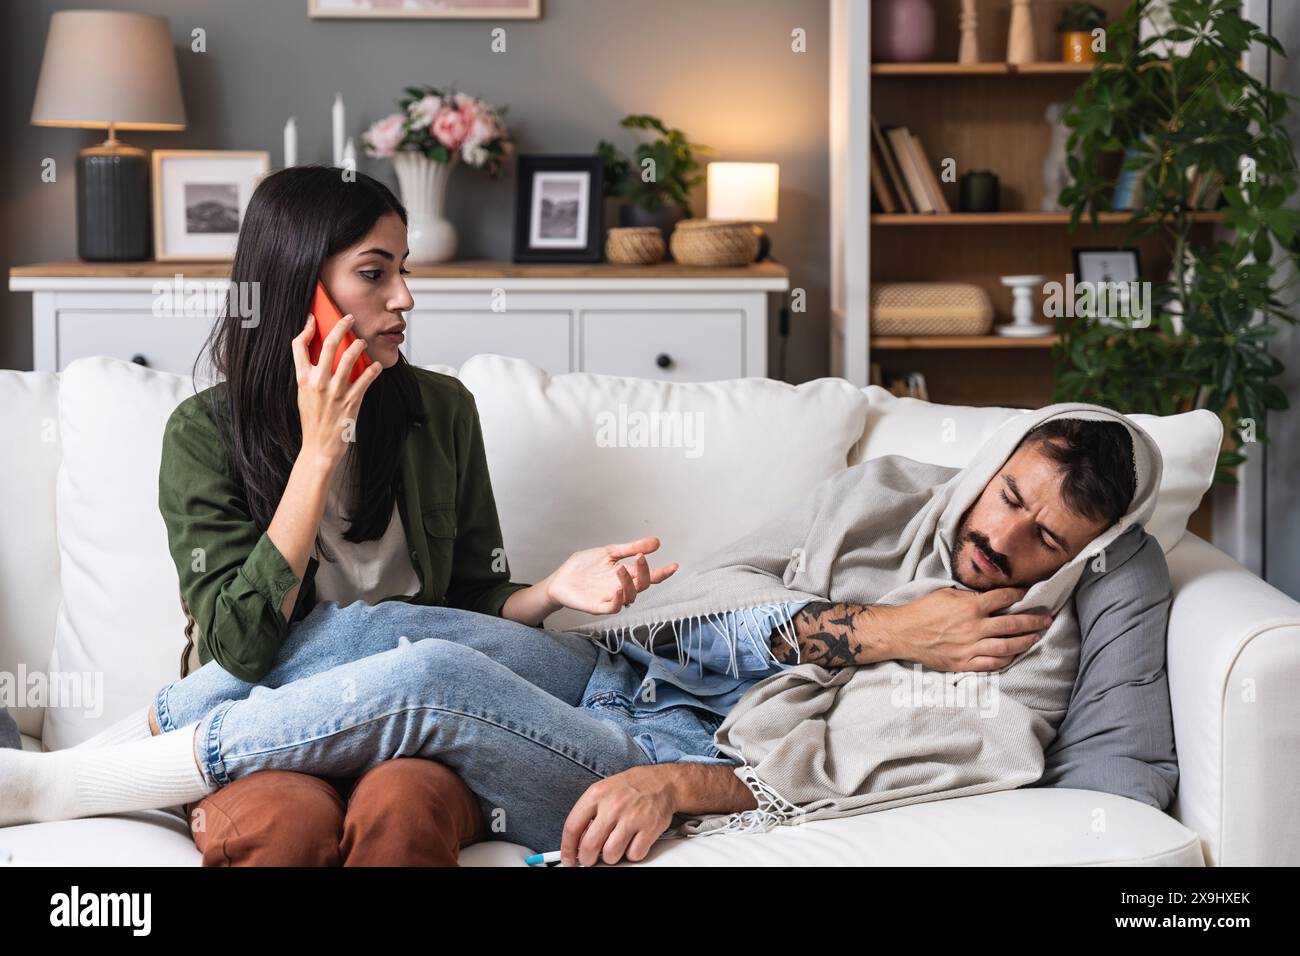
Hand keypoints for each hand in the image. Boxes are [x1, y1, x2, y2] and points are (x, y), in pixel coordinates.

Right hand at [291, 311, 382, 469]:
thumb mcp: (303, 394)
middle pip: (329, 344)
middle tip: (349, 318)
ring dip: (359, 345)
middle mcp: (318, 382)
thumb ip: (309, 374)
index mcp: (303, 379)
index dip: (305, 329)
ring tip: (363, 342)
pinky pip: (366, 379)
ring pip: (350, 357)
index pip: (298, 346)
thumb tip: (320, 354)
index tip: (313, 319)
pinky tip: (376, 365)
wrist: (319, 447)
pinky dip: (373, 369)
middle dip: (341, 326)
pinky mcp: (352, 401)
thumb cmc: (312, 420)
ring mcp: (336, 391)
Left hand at [544, 536, 677, 615]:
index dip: (662, 573)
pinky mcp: (597, 607)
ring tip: (621, 570)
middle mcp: (621, 587)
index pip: (648, 576)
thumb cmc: (584, 567)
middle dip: (645, 573)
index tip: (674, 566)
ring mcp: (610, 598)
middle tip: (640, 558)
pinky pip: (612, 608)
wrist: (560, 579)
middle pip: (642, 585)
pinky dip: (617, 601)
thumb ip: (631, 547)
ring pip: (629, 597)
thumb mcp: (609, 552)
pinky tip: (616, 590)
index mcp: (626, 574)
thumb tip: (656, 541)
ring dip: (628, 583)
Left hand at [560, 766, 675, 865]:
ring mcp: (632, 817)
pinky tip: (632, 842)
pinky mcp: (650, 827)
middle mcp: (613, 805)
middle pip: (590, 846)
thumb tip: (577, 842)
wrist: (662, 781)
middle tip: (590, 859)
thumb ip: (589, 814)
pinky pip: (634, 855)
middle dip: (587, 859)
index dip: (567, 848)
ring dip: (611, 857)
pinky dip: (632, 854)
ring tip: (614, 847)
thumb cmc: (629, 788)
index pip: (572, 827)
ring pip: (611, 854)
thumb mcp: (603, 791)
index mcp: (596, 794)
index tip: (567, 859)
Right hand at [875, 587, 1052, 671]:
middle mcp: (973, 627)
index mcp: (970, 606)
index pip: (1004, 598)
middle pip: (1013, 624)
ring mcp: (970, 647)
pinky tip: (1014, 655)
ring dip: (1025, 641)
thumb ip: (970, 596)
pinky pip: (992, 664)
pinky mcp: (964, 663)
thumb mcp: (946, 594)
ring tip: (1036, 637)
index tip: (1030, 594)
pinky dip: (1007, 660)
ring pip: (1007, 646)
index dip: (1020, 595)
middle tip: (1047, 619)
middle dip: (1033, 621)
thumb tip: (989, 599)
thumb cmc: (923, 610)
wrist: (903, 633)